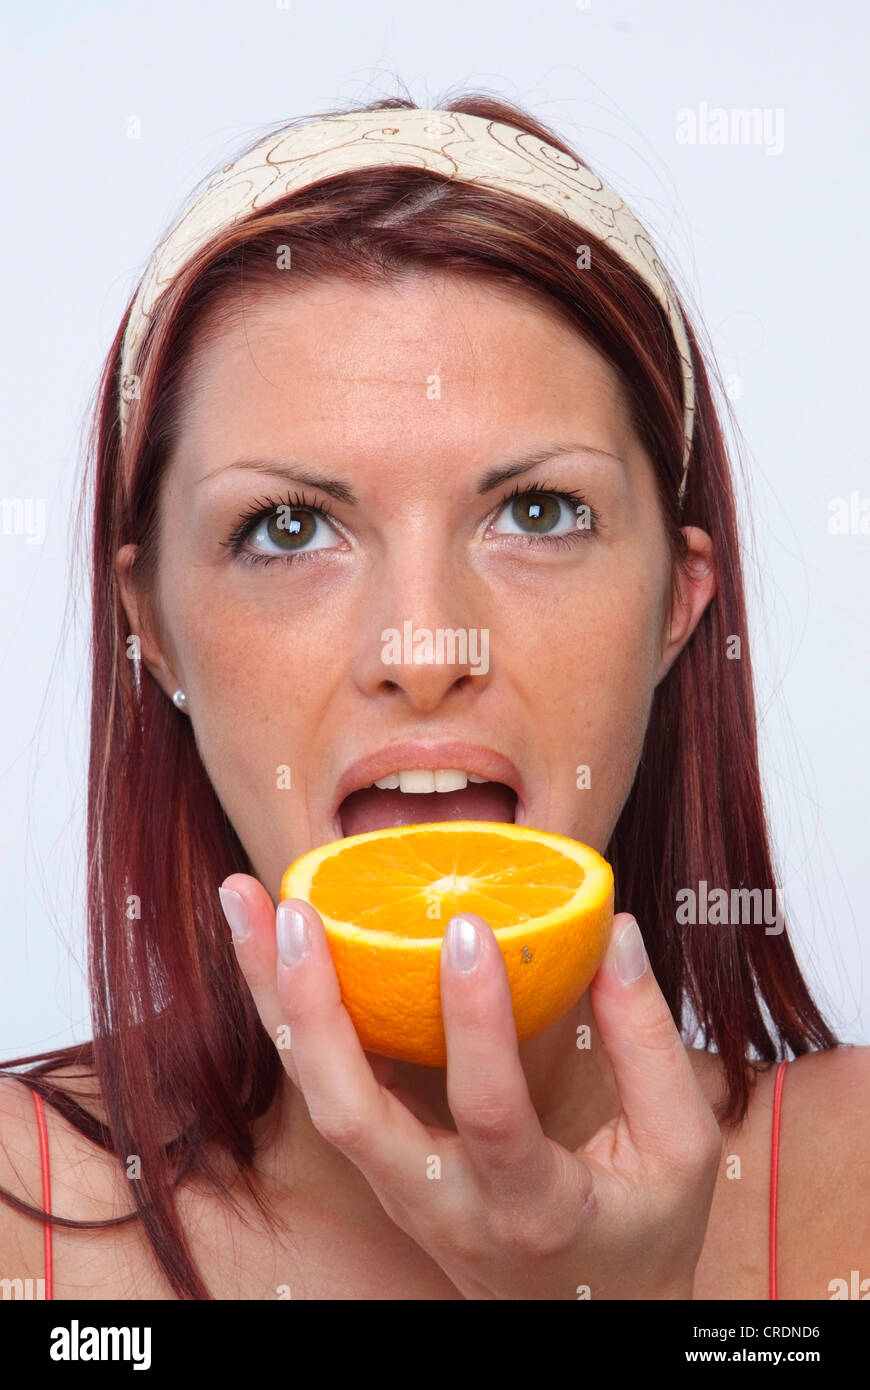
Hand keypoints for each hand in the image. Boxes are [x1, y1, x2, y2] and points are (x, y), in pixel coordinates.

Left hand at [219, 876, 722, 1299]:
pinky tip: (277, 944)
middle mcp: (441, 1205)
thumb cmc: (639, 1236)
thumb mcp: (678, 1151)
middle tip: (290, 909)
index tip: (467, 926)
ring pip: (315, 1095)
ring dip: (275, 996)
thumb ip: (651, 1043)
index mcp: (529, 1208)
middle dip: (309, 1004)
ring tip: (246, 902)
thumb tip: (614, 933)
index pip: (489, 1114)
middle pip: (345, 1111)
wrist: (584, 1323)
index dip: (476, 1022)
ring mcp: (398, 1190)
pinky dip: (295, 1012)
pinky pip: (325, 1086)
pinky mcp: (382, 1167)